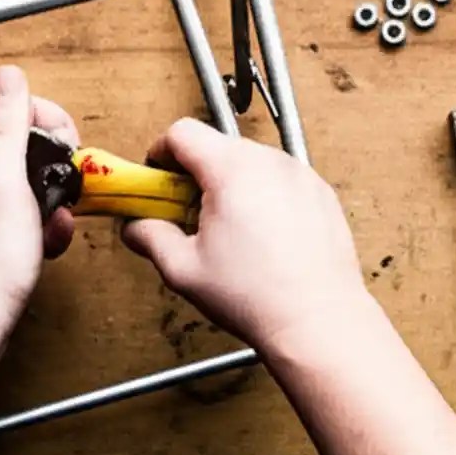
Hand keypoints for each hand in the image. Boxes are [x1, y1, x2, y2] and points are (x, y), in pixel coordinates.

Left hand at [0, 66, 79, 321]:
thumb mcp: (3, 177)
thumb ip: (5, 124)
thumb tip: (8, 75)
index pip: (21, 112)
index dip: (53, 126)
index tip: (66, 150)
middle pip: (35, 147)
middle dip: (59, 168)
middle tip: (63, 190)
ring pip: (40, 184)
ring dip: (58, 202)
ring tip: (53, 223)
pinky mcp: (2, 234)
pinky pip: (38, 216)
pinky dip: (50, 229)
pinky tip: (47, 245)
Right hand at [122, 118, 365, 351]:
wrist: (318, 321)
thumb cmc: (254, 296)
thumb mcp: (184, 269)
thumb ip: (150, 238)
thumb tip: (134, 227)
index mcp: (231, 171)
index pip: (183, 133)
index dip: (161, 154)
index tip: (156, 181)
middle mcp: (269, 161)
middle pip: (217, 146)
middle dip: (195, 174)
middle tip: (187, 215)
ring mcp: (300, 174)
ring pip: (250, 161)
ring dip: (230, 184)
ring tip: (228, 232)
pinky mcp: (320, 192)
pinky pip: (280, 179)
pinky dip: (263, 195)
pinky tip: (262, 238)